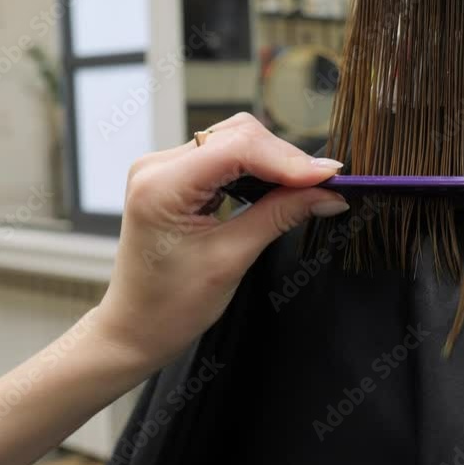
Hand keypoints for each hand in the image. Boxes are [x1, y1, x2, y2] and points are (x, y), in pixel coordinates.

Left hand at [95, 113, 347, 367]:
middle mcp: (158, 166)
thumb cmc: (170, 306)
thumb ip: (280, 216)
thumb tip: (328, 193)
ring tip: (307, 189)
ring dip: (274, 162)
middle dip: (285, 159)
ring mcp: (164, 168)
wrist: (134, 328)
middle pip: (238, 135)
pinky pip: (226, 156)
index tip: (329, 178)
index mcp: (161, 186)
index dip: (288, 159)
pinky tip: (280, 187)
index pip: (237, 148)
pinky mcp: (176, 176)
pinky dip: (258, 169)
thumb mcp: (232, 259)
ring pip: (235, 140)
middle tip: (326, 187)